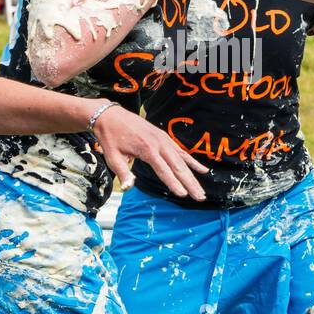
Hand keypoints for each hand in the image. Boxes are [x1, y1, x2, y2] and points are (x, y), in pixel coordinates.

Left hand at [91, 104, 206, 200]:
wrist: (111, 116)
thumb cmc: (111, 138)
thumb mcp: (112, 157)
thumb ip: (122, 173)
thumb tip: (128, 188)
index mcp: (147, 149)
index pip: (163, 170)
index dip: (173, 183)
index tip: (183, 195)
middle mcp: (159, 144)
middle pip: (178, 167)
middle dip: (190, 183)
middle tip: (200, 197)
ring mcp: (164, 140)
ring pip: (182, 161)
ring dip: (193, 176)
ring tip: (201, 191)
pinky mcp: (165, 138)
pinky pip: (181, 152)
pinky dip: (192, 162)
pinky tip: (203, 170)